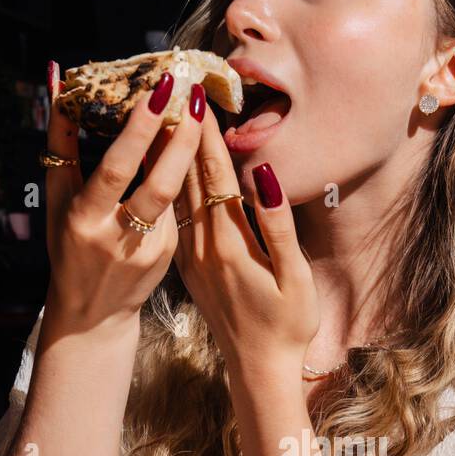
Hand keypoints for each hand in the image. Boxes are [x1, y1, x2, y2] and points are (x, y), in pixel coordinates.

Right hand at [43, 65, 206, 328]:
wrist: (93, 312)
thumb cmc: (69, 244)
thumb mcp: (57, 197)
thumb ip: (60, 138)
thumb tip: (58, 78)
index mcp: (85, 220)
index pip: (116, 170)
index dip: (138, 133)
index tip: (157, 93)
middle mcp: (118, 237)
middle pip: (160, 184)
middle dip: (180, 137)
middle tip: (192, 95)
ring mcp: (150, 249)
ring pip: (174, 192)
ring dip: (186, 149)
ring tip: (193, 110)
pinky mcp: (169, 254)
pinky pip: (177, 204)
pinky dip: (181, 171)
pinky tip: (186, 143)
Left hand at [172, 105, 318, 379]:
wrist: (258, 370)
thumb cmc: (288, 325)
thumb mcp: (294, 276)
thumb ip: (277, 224)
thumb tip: (262, 174)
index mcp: (230, 243)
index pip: (213, 174)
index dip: (205, 131)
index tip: (198, 91)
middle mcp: (203, 246)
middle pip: (186, 176)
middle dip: (180, 129)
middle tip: (172, 85)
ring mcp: (192, 257)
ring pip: (174, 193)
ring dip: (168, 152)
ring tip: (160, 112)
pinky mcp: (189, 267)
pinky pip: (173, 214)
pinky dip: (168, 183)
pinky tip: (163, 163)